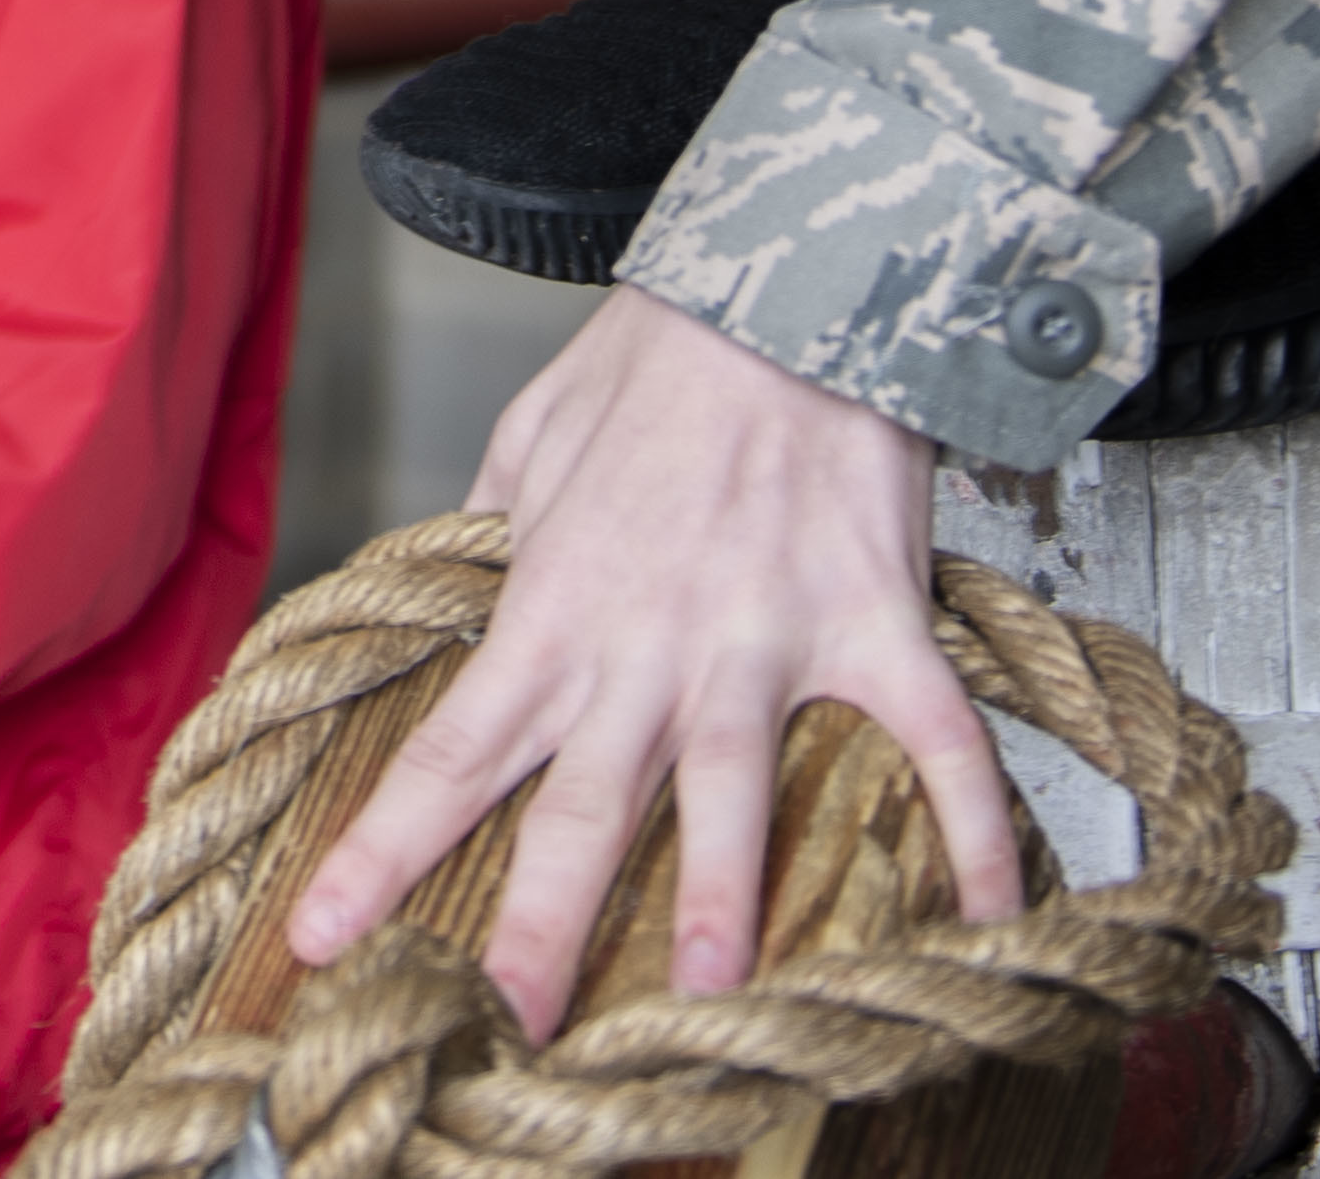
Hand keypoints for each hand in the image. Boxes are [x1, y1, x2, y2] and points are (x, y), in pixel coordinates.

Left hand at [282, 289, 1016, 1035]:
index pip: (449, 754)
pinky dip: (970, 831)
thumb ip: (495, 531)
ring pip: (732, 797)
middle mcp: (647, 647)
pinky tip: (988, 914)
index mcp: (551, 610)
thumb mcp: (529, 444)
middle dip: (535, 929)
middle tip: (506, 1030)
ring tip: (707, 1001)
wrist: (780, 288)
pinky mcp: (872, 625)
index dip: (384, 853)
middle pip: (575, 812)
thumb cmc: (655, 363)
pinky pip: (935, 746)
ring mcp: (764, 642)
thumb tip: (464, 579)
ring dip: (718, 900)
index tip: (331, 937)